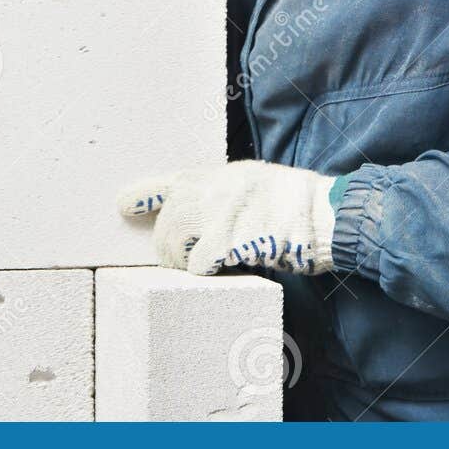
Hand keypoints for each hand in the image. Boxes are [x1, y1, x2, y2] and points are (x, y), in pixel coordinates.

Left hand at [118, 160, 337, 275]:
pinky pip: (200, 264)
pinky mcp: (233, 240)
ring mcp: (222, 213)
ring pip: (176, 246)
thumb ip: (219, 194)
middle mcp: (214, 189)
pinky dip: (207, 273)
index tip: (123, 206)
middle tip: (181, 263)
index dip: (143, 195)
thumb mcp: (251, 183)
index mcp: (218, 175)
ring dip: (183, 264)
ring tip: (203, 268)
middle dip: (168, 249)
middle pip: (167, 225)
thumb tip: (189, 211)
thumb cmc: (293, 203)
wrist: (326, 214)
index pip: (169, 182)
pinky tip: (224, 272)